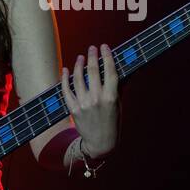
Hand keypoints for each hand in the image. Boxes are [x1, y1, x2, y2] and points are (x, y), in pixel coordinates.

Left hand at [60, 43, 119, 158]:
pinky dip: (65, 79)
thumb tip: (124, 69)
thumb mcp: (119, 104)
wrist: (100, 143)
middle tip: (92, 48)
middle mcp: (97, 99)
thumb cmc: (112, 121)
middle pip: (93, 71)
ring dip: (79, 65)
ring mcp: (84, 104)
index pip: (110, 71)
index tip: (105, 47)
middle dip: (92, 56)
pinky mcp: (73, 109)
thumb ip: (119, 86)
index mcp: (111, 97)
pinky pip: (66, 90)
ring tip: (80, 57)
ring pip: (78, 78)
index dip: (107, 56)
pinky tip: (66, 70)